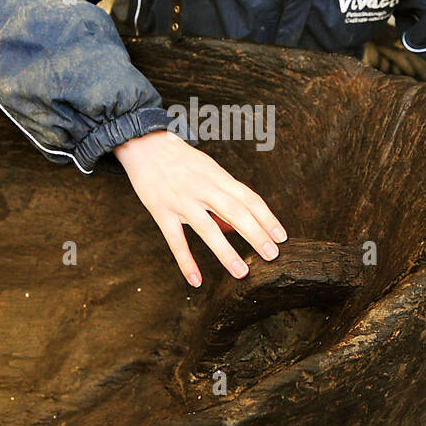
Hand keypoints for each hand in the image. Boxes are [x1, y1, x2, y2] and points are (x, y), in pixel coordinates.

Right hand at [113, 130, 286, 286]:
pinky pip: (175, 240)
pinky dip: (186, 261)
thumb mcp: (207, 170)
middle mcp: (203, 187)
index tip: (281, 236)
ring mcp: (181, 200)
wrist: (144, 145)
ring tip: (241, 273)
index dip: (266, 217)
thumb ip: (223, 195)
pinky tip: (195, 280)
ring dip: (226, 252)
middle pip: (235, 212)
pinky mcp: (161, 211)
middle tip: (272, 255)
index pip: (248, 198)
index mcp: (217, 177)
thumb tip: (235, 228)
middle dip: (256, 234)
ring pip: (207, 228)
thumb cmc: (180, 160)